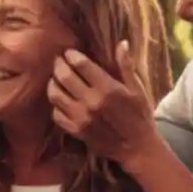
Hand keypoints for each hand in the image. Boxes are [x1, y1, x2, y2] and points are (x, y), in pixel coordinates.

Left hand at [47, 40, 163, 171]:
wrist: (138, 148)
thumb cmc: (140, 116)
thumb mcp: (137, 89)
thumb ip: (126, 66)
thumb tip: (121, 43)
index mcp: (108, 89)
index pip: (81, 65)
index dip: (72, 55)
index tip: (69, 52)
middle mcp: (91, 102)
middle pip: (64, 77)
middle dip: (59, 65)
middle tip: (58, 60)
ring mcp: (81, 117)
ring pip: (55, 95)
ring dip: (52, 83)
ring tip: (55, 78)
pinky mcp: (76, 131)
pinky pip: (56, 114)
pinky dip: (55, 105)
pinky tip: (60, 99)